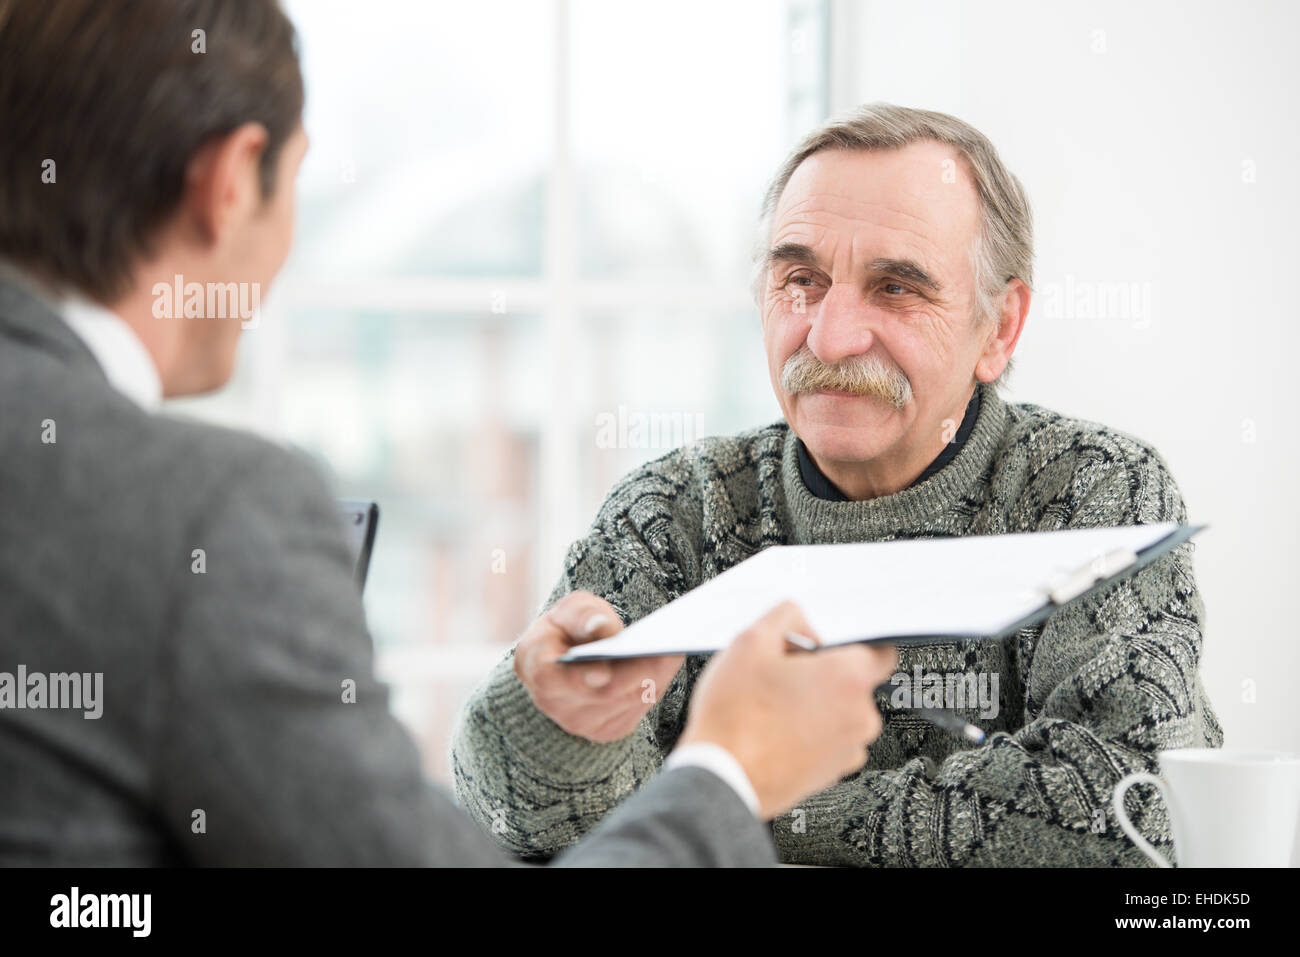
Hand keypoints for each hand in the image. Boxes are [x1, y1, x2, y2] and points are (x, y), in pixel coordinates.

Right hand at [513, 590, 685, 742]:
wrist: (566, 657)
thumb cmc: (567, 627)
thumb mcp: (570, 609)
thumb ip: (584, 615)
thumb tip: (603, 629)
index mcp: (535, 667)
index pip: (554, 679)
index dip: (580, 677)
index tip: (604, 670)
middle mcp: (554, 703)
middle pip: (605, 693)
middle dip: (638, 670)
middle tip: (667, 649)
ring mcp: (580, 722)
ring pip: (627, 701)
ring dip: (654, 676)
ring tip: (673, 651)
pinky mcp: (606, 730)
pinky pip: (638, 709)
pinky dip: (655, 685)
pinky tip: (667, 664)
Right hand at [675, 600, 897, 819]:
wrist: (722, 777)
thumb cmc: (735, 718)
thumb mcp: (750, 642)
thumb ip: (786, 617)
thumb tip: (802, 625)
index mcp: (849, 678)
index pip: (881, 650)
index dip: (850, 644)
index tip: (826, 649)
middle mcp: (860, 716)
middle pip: (854, 683)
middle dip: (823, 675)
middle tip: (783, 675)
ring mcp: (848, 749)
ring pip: (842, 713)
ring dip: (816, 706)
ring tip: (773, 706)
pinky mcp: (832, 773)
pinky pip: (830, 741)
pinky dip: (811, 734)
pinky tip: (776, 730)